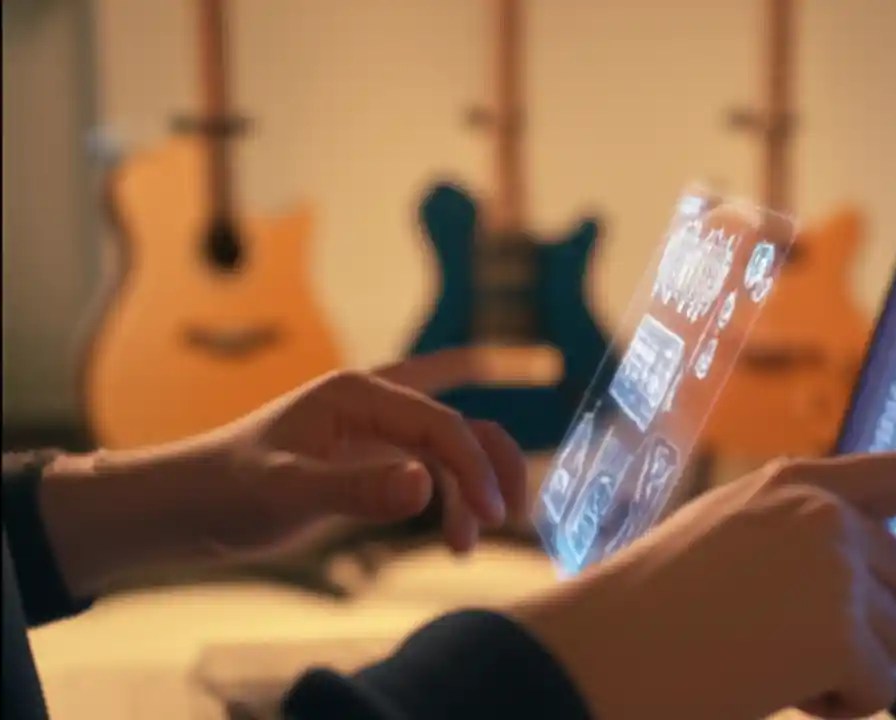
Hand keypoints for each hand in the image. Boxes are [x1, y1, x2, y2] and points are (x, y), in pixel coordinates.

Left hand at [40, 352, 526, 596]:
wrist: (187, 509)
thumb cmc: (226, 491)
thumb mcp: (287, 492)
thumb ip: (356, 489)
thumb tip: (425, 486)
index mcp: (357, 393)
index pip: (439, 422)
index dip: (472, 465)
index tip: (489, 514)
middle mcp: (375, 404)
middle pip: (460, 424)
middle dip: (490, 466)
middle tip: (503, 518)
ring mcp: (376, 433)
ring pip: (453, 450)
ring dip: (474, 489)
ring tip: (469, 544)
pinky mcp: (373, 463)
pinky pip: (433, 473)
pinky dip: (452, 502)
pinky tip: (454, 539)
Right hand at [507, 452, 895, 719]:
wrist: (594, 650)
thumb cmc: (650, 608)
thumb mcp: (729, 543)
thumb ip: (801, 541)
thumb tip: (873, 588)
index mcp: (794, 484)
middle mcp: (824, 511)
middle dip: (872, 628)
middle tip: (787, 649)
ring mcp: (833, 562)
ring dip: (848, 669)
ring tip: (764, 663)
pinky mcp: (838, 624)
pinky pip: (878, 688)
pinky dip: (835, 705)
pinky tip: (771, 689)